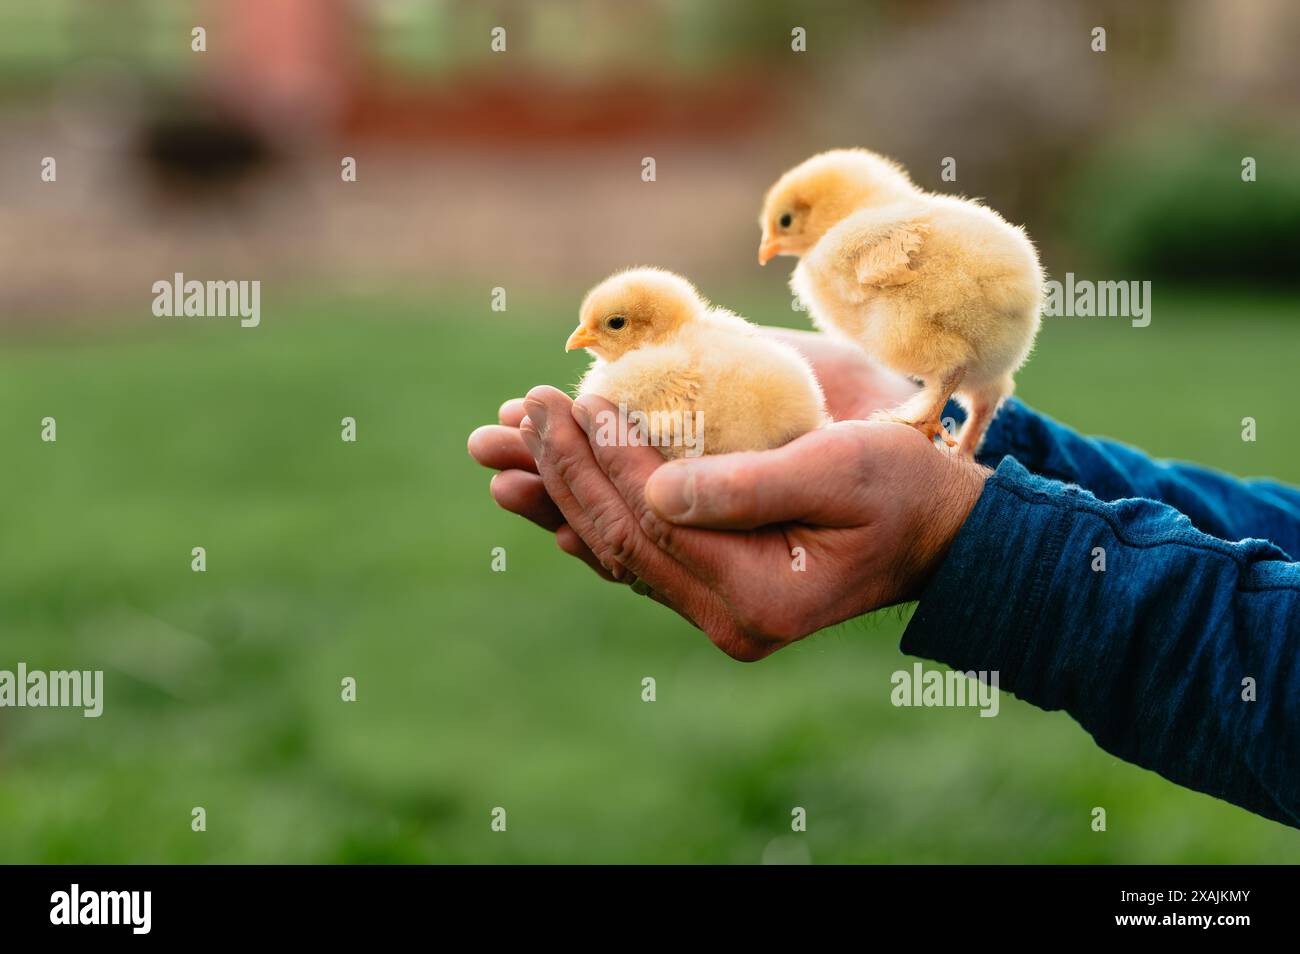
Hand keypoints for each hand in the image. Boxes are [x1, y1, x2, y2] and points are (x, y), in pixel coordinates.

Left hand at [511, 386, 987, 660]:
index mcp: (760, 595)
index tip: (557, 399)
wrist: (942, 535)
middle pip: (622, 541)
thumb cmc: (904, 489)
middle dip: (562, 475)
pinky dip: (598, 522)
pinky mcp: (721, 594)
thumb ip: (746, 486)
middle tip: (512, 419)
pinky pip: (644, 560)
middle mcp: (730, 619)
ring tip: (503, 462)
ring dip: (563, 502)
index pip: (651, 520)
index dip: (599, 458)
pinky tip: (557, 505)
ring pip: (622, 554)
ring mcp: (722, 613)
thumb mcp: (839, 472)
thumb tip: (651, 488)